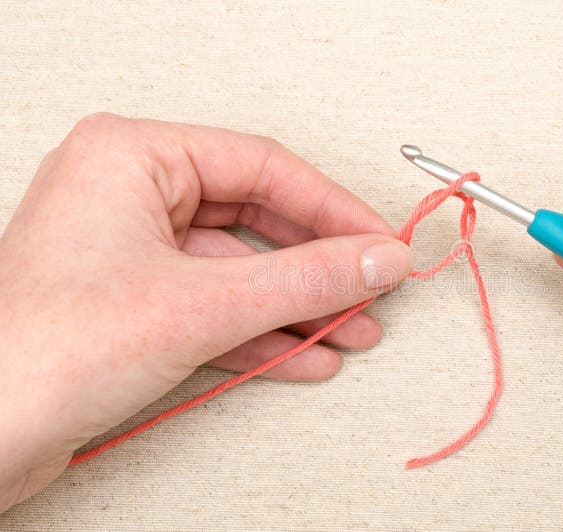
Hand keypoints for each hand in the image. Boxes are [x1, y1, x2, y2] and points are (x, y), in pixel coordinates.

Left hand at [0, 114, 412, 509]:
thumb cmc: (43, 354)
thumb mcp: (201, 305)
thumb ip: (303, 278)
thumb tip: (375, 258)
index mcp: (131, 156)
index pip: (262, 166)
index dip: (332, 209)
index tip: (380, 243)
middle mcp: (128, 193)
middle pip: (255, 218)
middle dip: (318, 266)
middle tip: (371, 288)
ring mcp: (131, 250)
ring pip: (240, 268)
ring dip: (299, 305)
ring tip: (352, 329)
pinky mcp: (135, 302)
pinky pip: (217, 305)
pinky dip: (264, 331)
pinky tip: (308, 354)